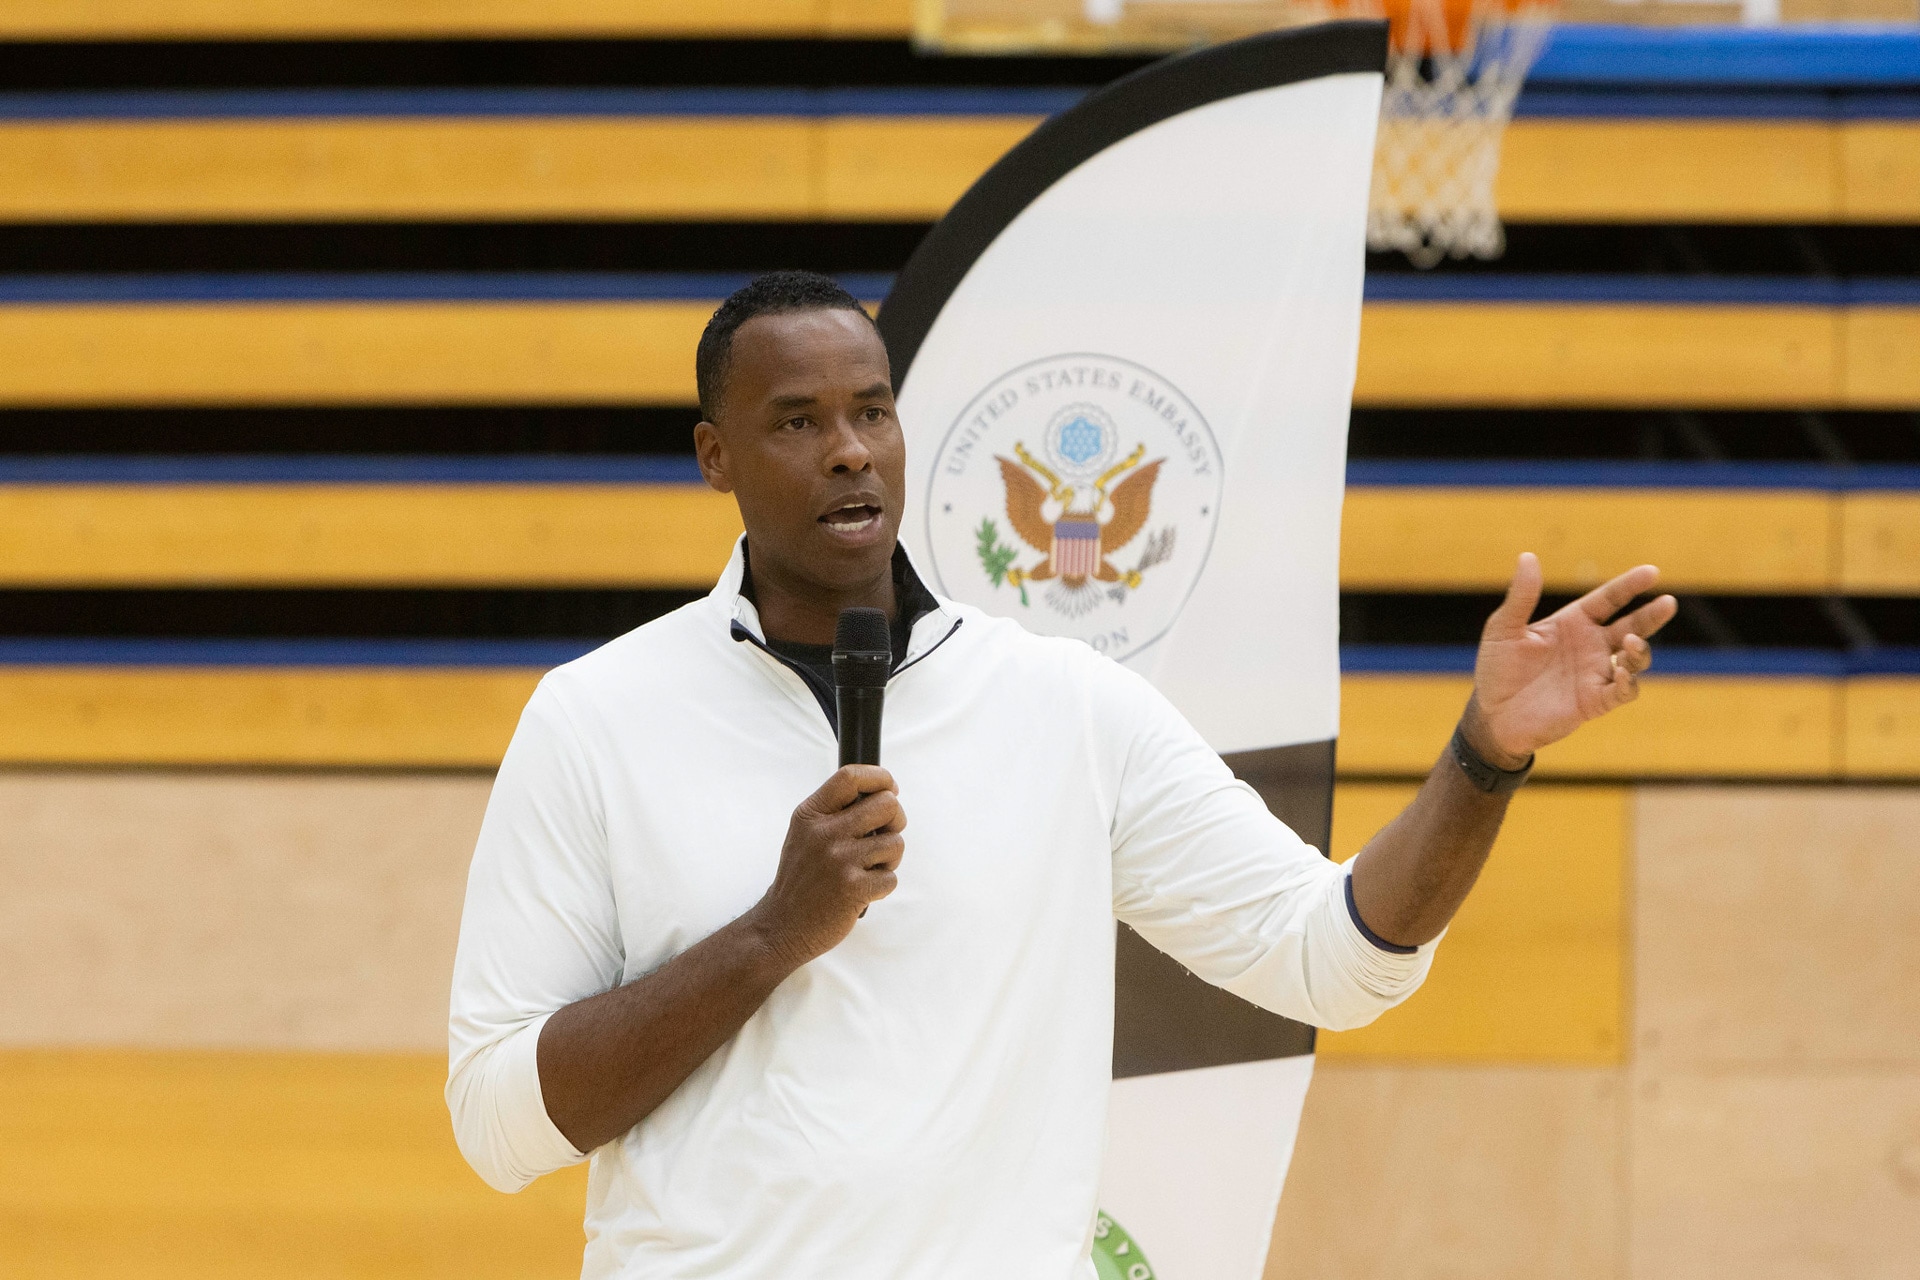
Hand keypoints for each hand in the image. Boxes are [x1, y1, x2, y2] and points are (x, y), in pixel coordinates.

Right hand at [748, 765, 905, 966]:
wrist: (782, 926)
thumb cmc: (801, 879)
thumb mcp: (804, 834)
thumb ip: (835, 811)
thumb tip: (884, 793)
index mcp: (811, 815)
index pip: (851, 777)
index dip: (880, 777)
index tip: (890, 788)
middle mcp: (824, 833)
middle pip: (887, 804)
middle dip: (896, 820)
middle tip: (885, 835)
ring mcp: (839, 860)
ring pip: (896, 843)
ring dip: (889, 859)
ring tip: (867, 870)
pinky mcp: (854, 888)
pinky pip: (891, 877)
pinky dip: (882, 886)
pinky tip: (862, 891)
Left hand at [1468, 553, 1677, 765]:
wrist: (1492, 716)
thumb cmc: (1497, 670)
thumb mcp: (1504, 629)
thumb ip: (1521, 596)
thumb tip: (1527, 556)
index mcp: (1572, 623)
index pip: (1609, 599)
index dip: (1629, 586)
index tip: (1652, 572)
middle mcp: (1590, 646)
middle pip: (1632, 626)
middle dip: (1652, 615)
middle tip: (1668, 603)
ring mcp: (1596, 673)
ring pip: (1634, 659)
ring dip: (1640, 650)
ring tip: (1633, 641)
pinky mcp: (1595, 701)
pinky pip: (1623, 692)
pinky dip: (1628, 683)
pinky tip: (1621, 673)